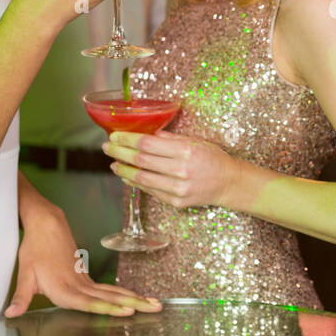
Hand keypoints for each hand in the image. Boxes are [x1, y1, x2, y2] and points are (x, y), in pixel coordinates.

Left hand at [5, 207, 161, 317]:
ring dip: (136, 298)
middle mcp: (78, 285)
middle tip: (155, 309)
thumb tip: (10, 314)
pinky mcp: (86, 277)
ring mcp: (85, 280)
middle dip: (134, 304)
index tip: (128, 311)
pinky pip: (109, 289)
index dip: (109, 307)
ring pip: (114, 292)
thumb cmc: (35, 249)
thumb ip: (21, 296)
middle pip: (110, 297)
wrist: (47, 225)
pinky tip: (138, 300)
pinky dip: (126, 294)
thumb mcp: (25, 273)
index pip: (90, 302)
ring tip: (156, 304)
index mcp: (64, 288)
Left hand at [103, 130, 237, 208]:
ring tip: (114, 164)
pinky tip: (127, 177)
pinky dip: (136, 183)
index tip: (115, 136)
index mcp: (186, 151)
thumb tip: (147, 133)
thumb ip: (171, 138)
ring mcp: (178, 188)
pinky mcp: (176, 202)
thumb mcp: (196, 141)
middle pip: (141, 161)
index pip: (148, 144)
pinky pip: (150, 191)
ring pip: (142, 179)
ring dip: (124, 170)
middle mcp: (181, 170)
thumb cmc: (213, 158)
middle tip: (107, 147)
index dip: (128, 140)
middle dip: (120, 153)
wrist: (228, 183)